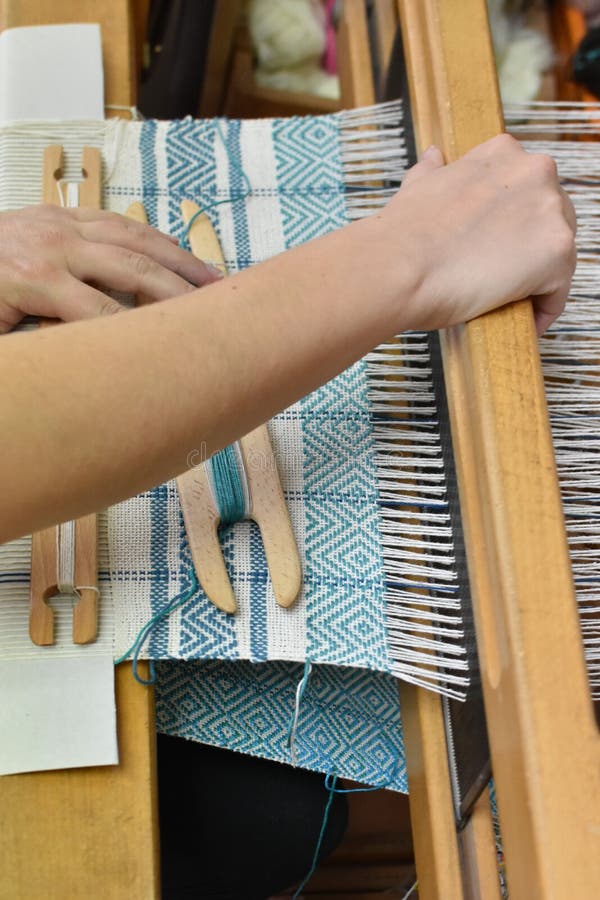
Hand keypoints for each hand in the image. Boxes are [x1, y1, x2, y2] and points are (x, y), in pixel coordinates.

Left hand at [0, 205, 221, 332]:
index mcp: (34, 278)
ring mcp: (60, 223)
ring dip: (176, 258)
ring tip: (212, 278)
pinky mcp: (61, 213)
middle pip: (131, 269)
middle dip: (177, 291)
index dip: (141, 336)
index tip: (176, 352)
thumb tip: (90, 356)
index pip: (103, 313)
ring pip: (133, 237)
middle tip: (213, 311)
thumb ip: (40, 342)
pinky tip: (176, 250)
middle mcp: (54, 245)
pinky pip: (116, 220)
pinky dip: (151, 236)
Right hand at [390, 135, 575, 333]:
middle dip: (530, 249)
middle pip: (552, 218)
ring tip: (507, 303)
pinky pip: (559, 291)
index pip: (526, 189)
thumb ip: (434, 172)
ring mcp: (549, 211)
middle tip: (501, 277)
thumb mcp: (419, 186)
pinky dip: (543, 310)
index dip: (513, 223)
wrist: (397, 267)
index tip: (496, 246)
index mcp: (502, 153)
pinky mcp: (556, 253)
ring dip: (538, 281)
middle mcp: (534, 172)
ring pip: (559, 255)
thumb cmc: (403, 235)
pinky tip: (521, 322)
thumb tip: (434, 157)